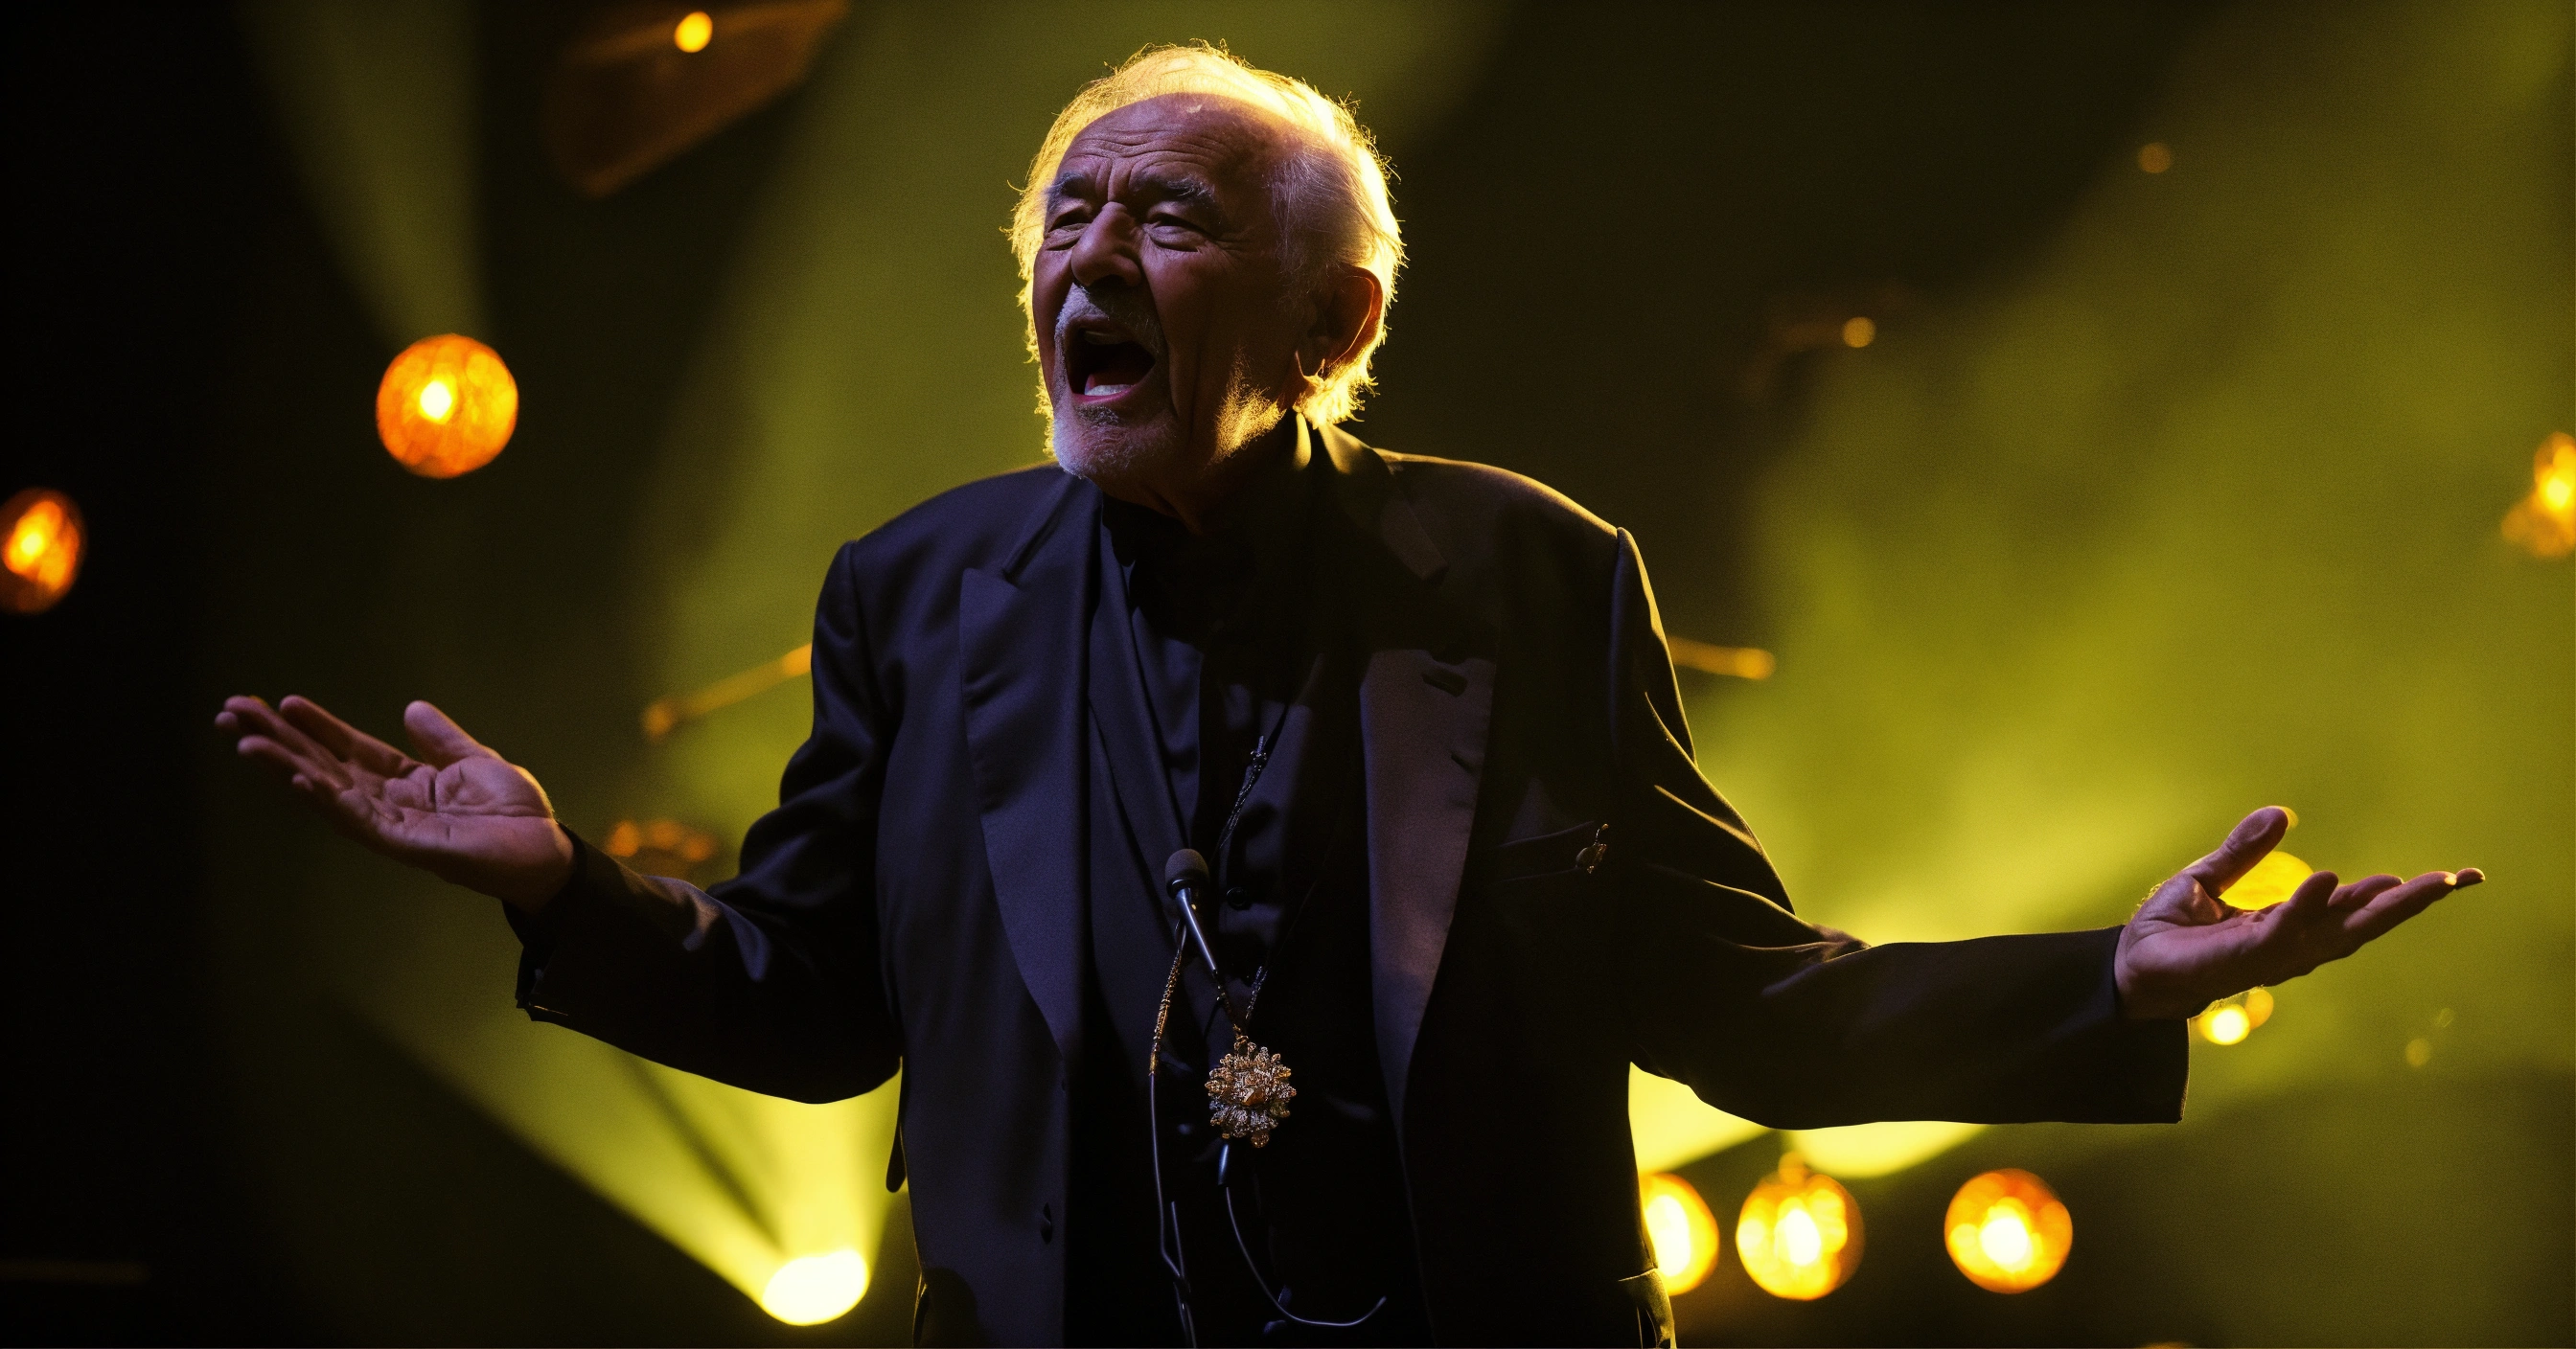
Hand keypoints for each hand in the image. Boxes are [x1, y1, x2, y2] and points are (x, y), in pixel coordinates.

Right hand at [216, 695, 574, 910]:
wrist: (545, 851)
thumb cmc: (515, 812)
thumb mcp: (476, 761)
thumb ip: (441, 739)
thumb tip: (410, 708)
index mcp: (405, 781)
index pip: (348, 748)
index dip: (315, 726)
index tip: (280, 701)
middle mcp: (388, 802)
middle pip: (322, 765)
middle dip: (279, 740)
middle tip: (231, 713)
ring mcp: (390, 825)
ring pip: (326, 791)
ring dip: (285, 766)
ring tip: (246, 742)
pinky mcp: (402, 844)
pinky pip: (355, 820)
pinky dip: (325, 798)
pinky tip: (296, 778)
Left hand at [2115, 806, 2481, 1019]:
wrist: (2127, 966)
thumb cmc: (2169, 931)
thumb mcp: (2208, 878)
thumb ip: (2244, 851)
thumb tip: (2282, 813)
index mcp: (2290, 925)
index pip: (2352, 908)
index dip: (2395, 894)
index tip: (2445, 877)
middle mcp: (2292, 945)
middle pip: (2362, 924)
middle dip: (2411, 905)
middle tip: (2459, 881)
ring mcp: (2272, 955)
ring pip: (2336, 932)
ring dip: (2378, 909)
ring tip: (2418, 883)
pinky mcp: (2242, 958)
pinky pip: (2282, 930)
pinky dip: (2307, 907)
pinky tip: (2330, 880)